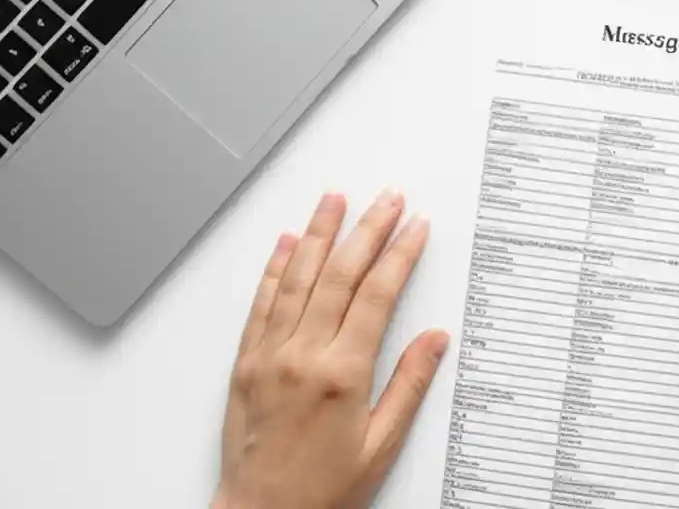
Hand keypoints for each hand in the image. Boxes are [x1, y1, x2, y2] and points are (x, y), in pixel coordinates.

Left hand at [213, 190, 448, 508]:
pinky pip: (260, 304)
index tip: (415, 227)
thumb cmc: (322, 490)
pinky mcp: (244, 363)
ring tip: (335, 200)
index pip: (377, 296)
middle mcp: (302, 356)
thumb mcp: (380, 444)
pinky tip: (285, 243)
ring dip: (318, 233)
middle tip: (387, 199)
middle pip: (339, 275)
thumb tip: (434, 339)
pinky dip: (274, 269)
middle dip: (367, 230)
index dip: (400, 255)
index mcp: (341, 374)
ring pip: (296, 279)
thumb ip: (408, 385)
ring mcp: (268, 356)